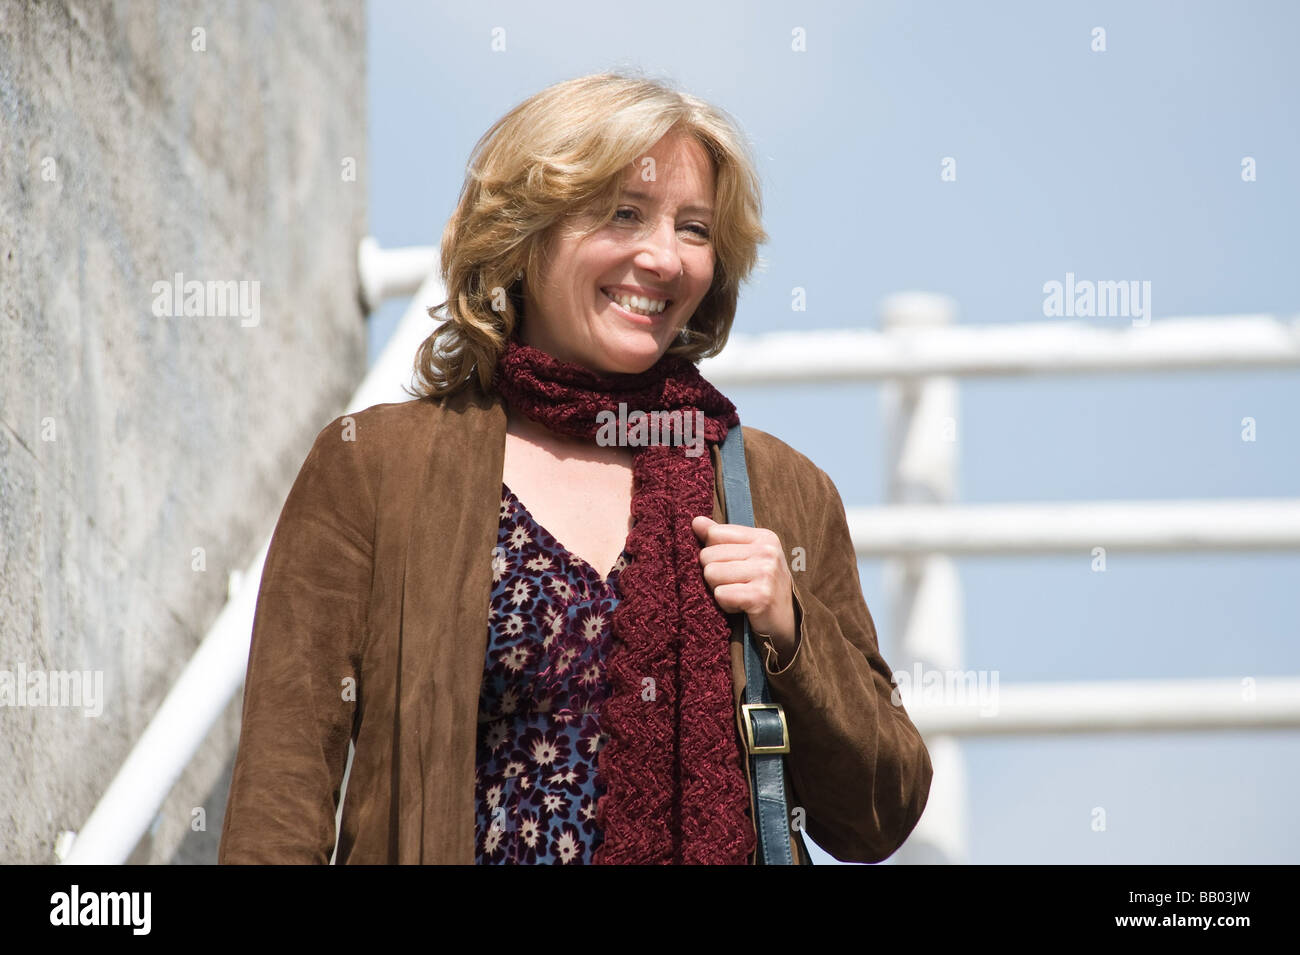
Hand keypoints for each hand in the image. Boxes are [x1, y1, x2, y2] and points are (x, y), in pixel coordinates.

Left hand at [691, 515, 797, 665]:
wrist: (785, 622)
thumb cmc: (761, 587)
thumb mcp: (744, 557)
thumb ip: (719, 537)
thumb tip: (696, 521)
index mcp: (763, 537)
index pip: (714, 534)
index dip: (714, 554)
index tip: (733, 567)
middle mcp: (767, 551)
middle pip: (708, 556)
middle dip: (715, 575)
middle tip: (737, 585)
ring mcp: (766, 572)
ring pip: (711, 574)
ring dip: (720, 590)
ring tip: (739, 595)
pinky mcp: (761, 596)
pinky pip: (720, 594)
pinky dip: (726, 604)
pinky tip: (742, 607)